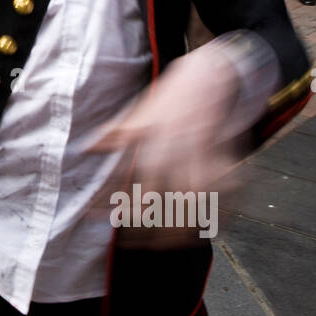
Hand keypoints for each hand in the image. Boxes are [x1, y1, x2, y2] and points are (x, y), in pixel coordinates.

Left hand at [86, 43, 245, 246]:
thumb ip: (116, 133)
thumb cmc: (172, 95)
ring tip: (175, 242)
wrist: (213, 71)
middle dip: (153, 230)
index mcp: (150, 144)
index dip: (124, 213)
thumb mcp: (138, 112)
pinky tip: (209, 226)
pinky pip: (225, 194)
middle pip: (162, 203)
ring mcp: (203, 156)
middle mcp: (175, 152)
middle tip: (145, 244)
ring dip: (184, 228)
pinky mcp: (228, 158)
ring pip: (193, 205)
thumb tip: (88, 147)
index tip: (116, 229)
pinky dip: (218, 214)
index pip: (133, 188)